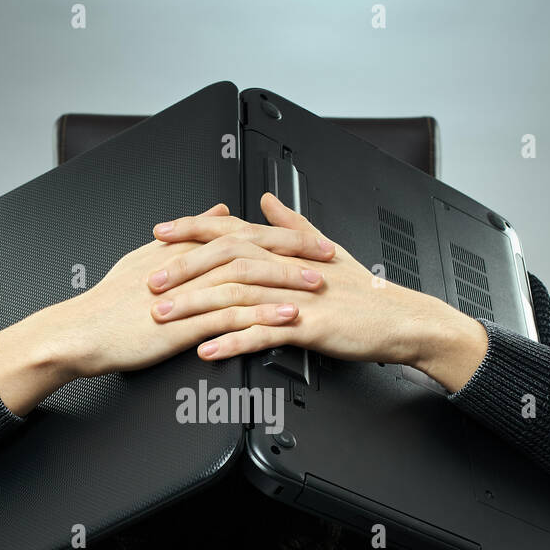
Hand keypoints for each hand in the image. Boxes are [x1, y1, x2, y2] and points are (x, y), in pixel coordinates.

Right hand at [0, 203, 317, 413]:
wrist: (82, 333)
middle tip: (327, 254)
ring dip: (286, 281)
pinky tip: (286, 317)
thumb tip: (218, 211)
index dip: (280, 234)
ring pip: (247, 279)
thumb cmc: (109, 305)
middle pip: (251, 250)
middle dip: (294, 251)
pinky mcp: (184, 323)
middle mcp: (189, 266)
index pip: (240, 233)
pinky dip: (262, 313)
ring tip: (317, 285)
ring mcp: (187, 294)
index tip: (310, 238)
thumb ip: (186, 235)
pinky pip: (231, 315)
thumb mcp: (148, 258)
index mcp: (183, 249)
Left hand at [149, 193, 489, 390]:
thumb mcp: (325, 250)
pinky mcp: (309, 325)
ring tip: (165, 319)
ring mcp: (297, 295)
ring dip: (196, 307)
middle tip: (150, 282)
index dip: (193, 230)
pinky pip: (262, 333)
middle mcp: (288, 267)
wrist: (400, 320)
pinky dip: (231, 341)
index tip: (161, 233)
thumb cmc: (364, 292)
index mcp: (287, 248)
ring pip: (237, 295)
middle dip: (183, 269)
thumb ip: (291, 224)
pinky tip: (206, 350)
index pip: (232, 230)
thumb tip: (266, 199)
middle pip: (226, 260)